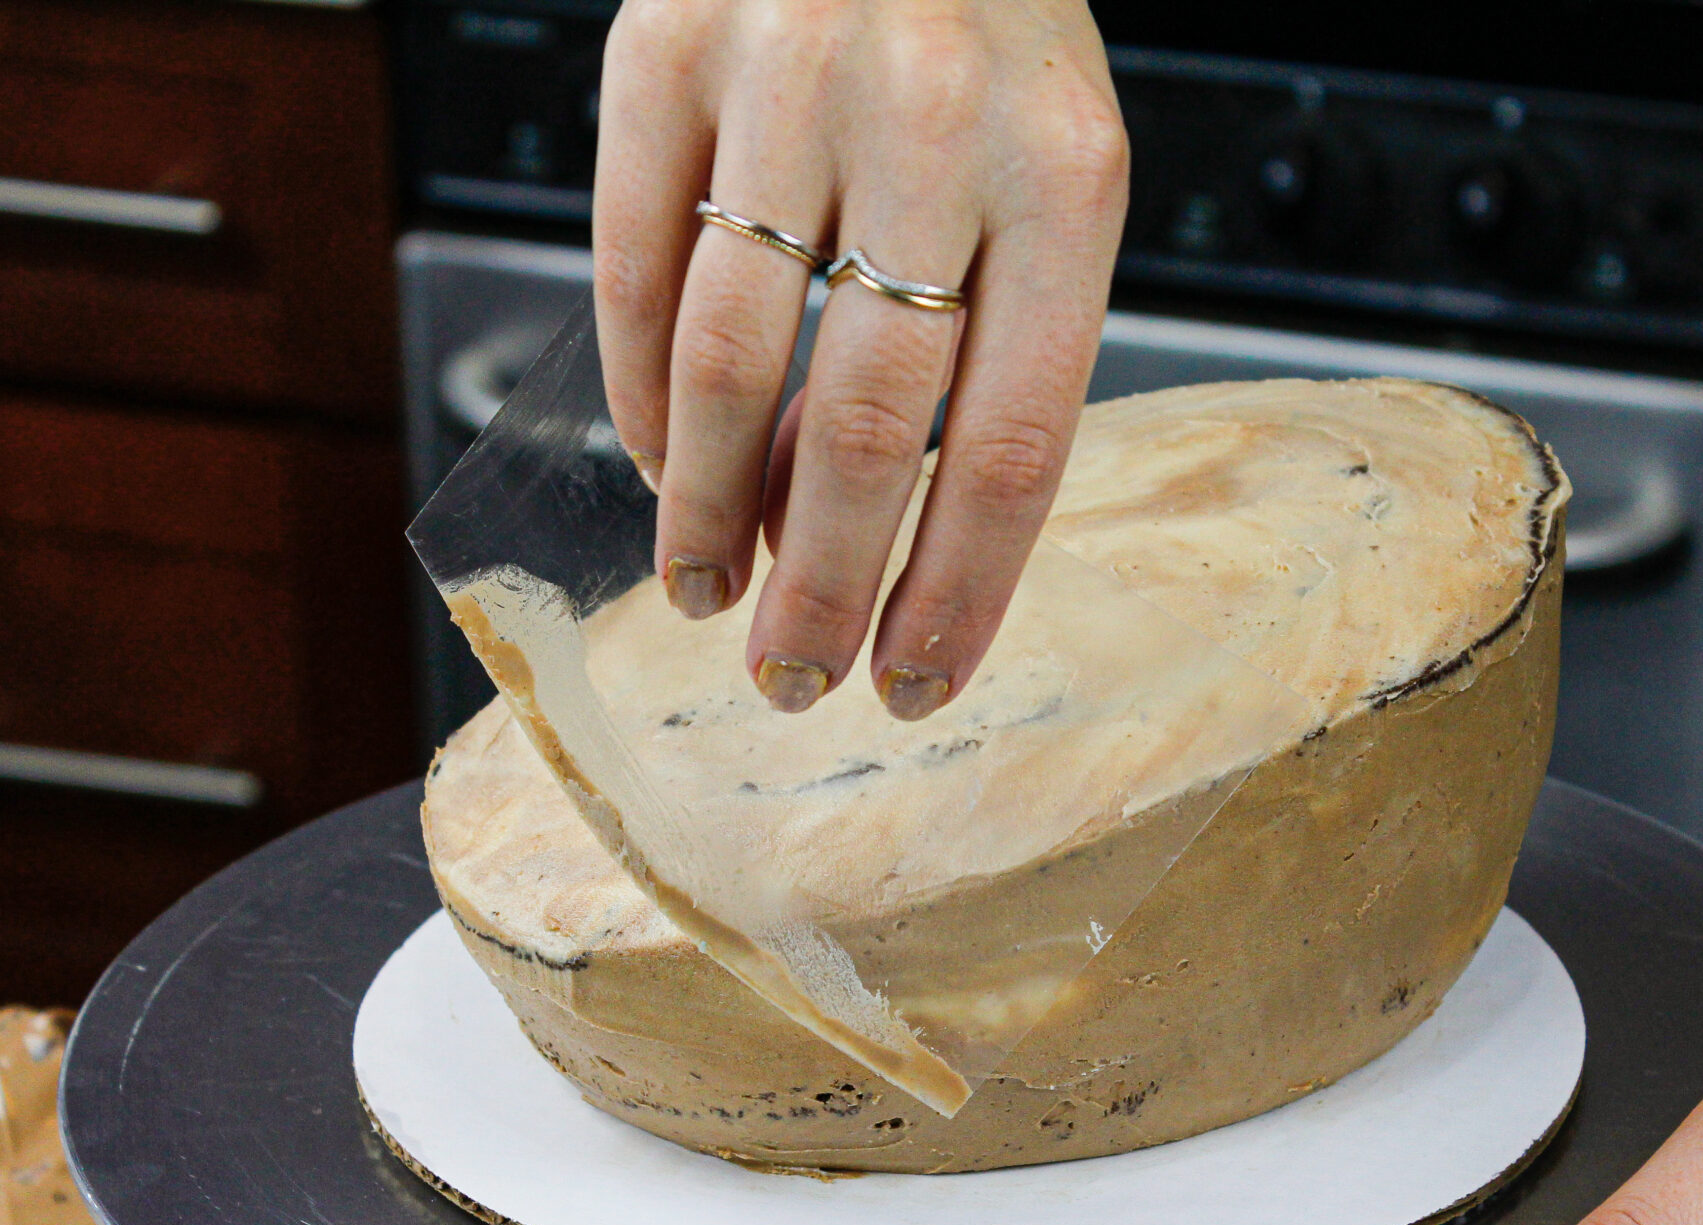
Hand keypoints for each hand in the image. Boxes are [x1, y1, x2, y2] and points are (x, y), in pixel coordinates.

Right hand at [594, 0, 1126, 717]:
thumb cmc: (989, 23)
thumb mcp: (1051, 158)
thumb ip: (990, 325)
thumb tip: (871, 518)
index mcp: (1067, 173)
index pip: (1012, 441)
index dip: (956, 588)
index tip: (915, 682)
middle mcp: (933, 124)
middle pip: (869, 425)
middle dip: (822, 585)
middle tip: (792, 678)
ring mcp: (790, 76)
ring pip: (733, 358)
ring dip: (709, 509)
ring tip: (704, 591)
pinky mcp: (665, 44)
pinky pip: (635, 261)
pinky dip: (642, 388)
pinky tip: (662, 460)